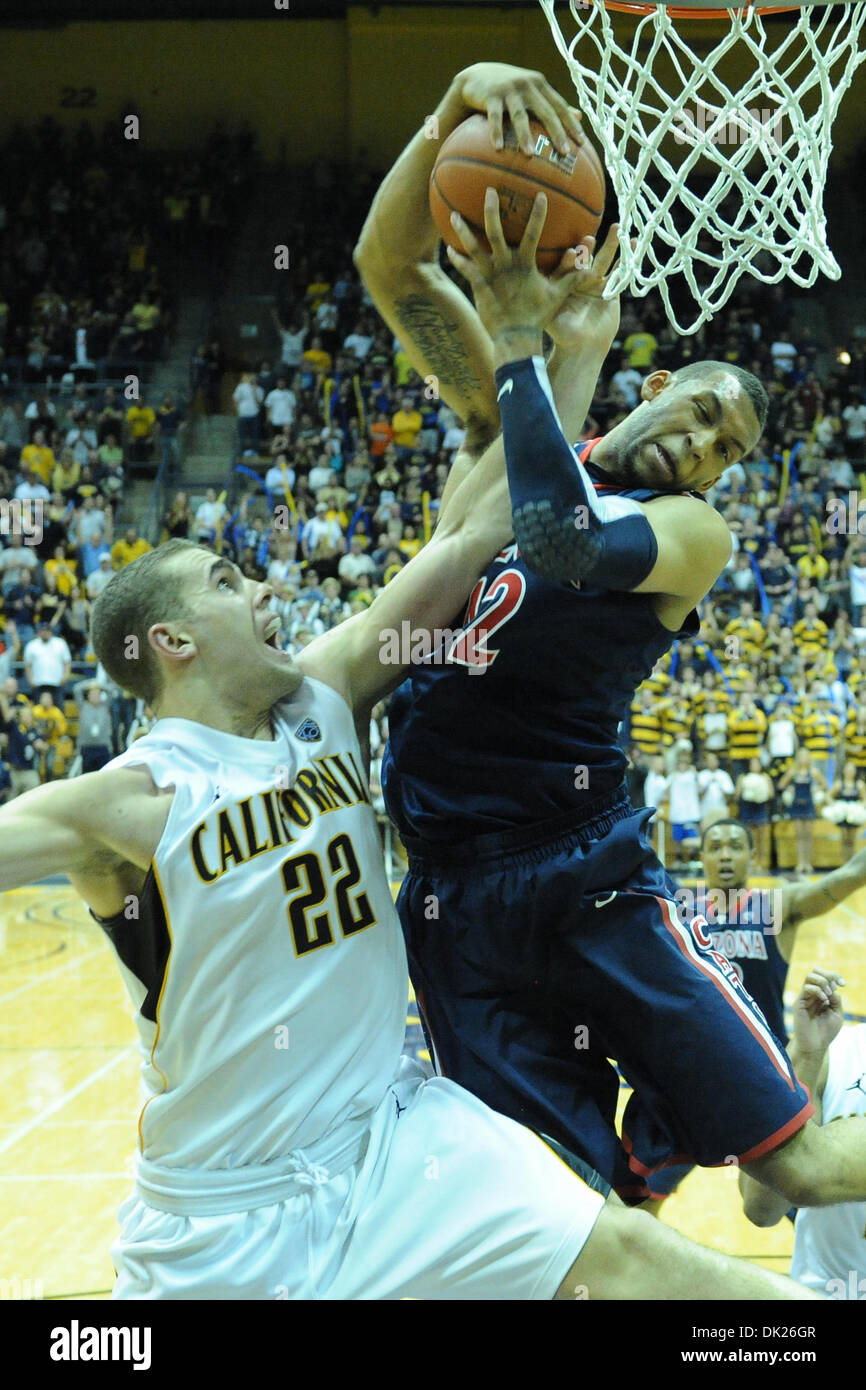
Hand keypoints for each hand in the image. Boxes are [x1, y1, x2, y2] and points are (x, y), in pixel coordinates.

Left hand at [447, 189, 587, 358]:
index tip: (540, 194)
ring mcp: (490, 274)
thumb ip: (570, 279)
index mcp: (525, 264)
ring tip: (453, 215)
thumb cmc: (536, 316)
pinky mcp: (478, 285)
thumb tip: (592, 270)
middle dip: (491, 210)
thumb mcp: (556, 296)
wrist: (515, 338)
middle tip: (489, 190)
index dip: (537, 214)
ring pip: (473, 247)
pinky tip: (449, 248)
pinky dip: (457, 258)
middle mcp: (505, 265)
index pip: (532, 234)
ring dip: (463, 230)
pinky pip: (464, 268)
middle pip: (495, 232)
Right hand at [450, 63, 582, 156]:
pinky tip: (498, 149)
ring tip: (529, 155)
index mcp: (540, 85)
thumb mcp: (532, 92)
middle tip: (564, 152)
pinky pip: (495, 117)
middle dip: (556, 132)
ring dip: (525, 135)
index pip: (560, 106)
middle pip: (545, 111)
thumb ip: (553, 103)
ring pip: (520, 115)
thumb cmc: (509, 90)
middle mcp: (528, 85)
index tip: (582, 143)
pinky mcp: (491, 95)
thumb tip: (579, 116)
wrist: (476, 76)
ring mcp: (509, 89)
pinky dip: (496, 133)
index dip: (571, 124)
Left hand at [546, 226, 627, 355]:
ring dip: (611, 244)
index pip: (565, 267)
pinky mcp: (612, 288)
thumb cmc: (563, 335)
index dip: (568, 262)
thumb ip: (546, 301)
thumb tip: (529, 289)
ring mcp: (596, 282)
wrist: (583, 349)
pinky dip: (627, 259)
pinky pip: (620, 272)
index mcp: (563, 283)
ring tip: (616, 228)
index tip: (571, 255)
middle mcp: (579, 279)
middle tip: (589, 238)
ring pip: (604, 260)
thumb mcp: (551, 317)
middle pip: (585, 258)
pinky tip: (633, 243)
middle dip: (587, 248)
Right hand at [792, 968, 845, 1058]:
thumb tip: (832, 988)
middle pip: (815, 971)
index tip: (843, 984)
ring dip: (823, 982)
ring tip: (829, 994)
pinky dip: (818, 991)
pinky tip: (824, 1000)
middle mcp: (812, 994)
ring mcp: (805, 997)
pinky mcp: (799, 1003)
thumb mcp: (837, 1014)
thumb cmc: (826, 1032)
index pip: (825, 976)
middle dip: (828, 974)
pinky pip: (807, 988)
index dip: (835, 976)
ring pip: (810, 976)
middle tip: (836, 986)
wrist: (815, 1046)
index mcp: (821, 995)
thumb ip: (836, 1000)